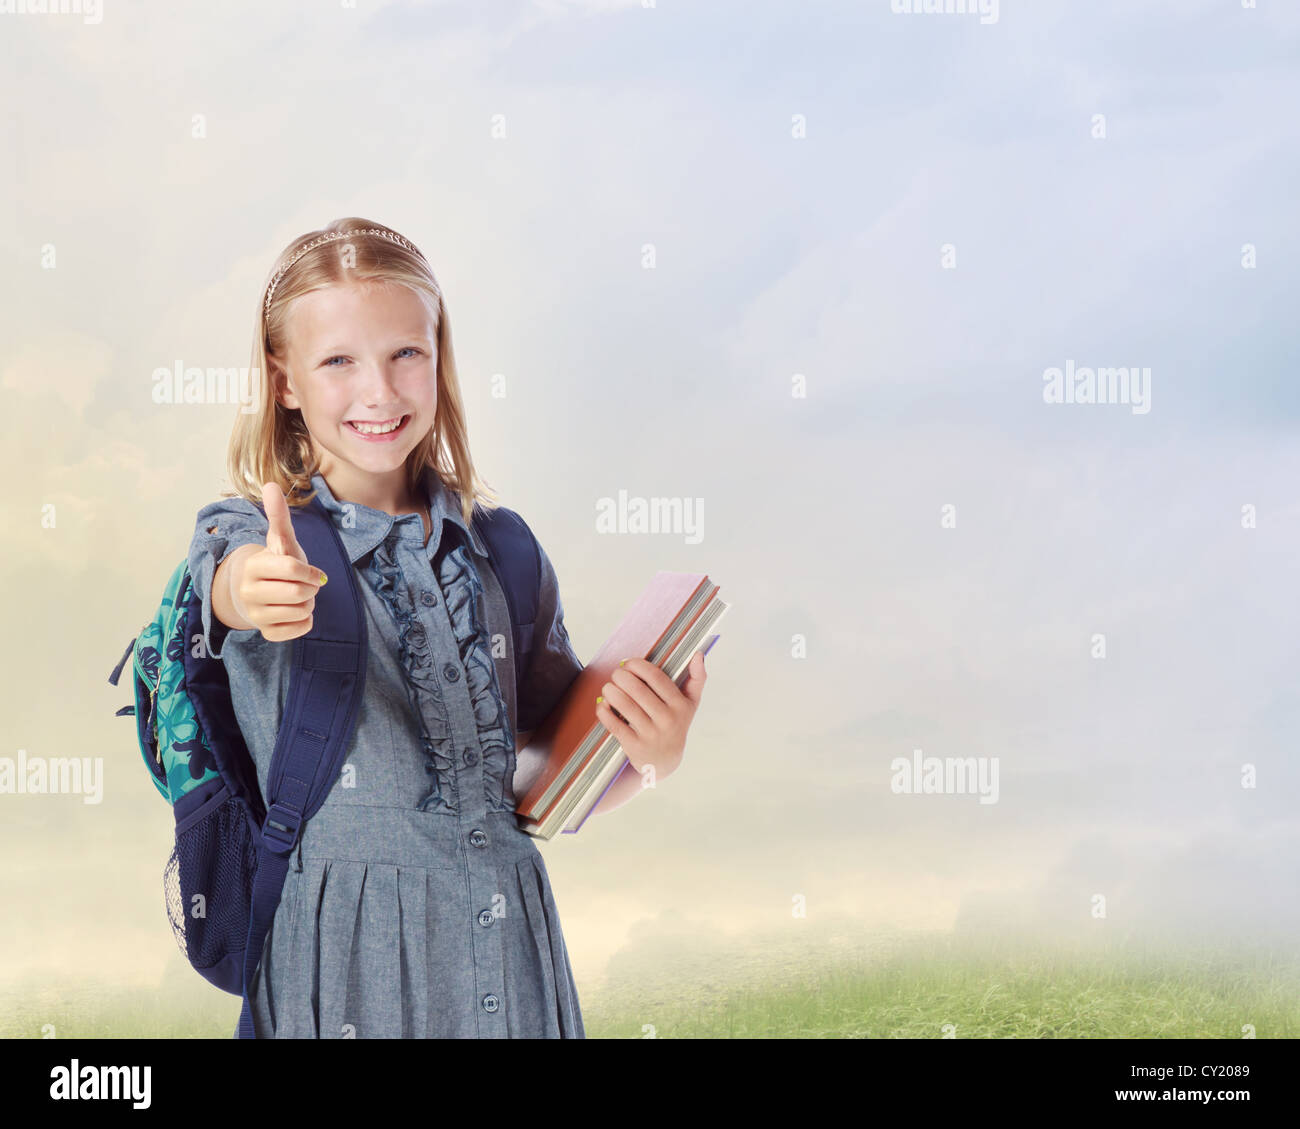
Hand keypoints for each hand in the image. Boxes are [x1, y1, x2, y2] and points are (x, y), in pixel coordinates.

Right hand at [230, 482, 325, 642]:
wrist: (259, 591)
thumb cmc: (276, 563)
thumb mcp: (280, 540)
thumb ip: (278, 515)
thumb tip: (270, 484)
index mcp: (253, 566)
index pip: (292, 568)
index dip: (310, 571)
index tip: (312, 572)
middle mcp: (248, 592)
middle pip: (299, 593)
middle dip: (311, 588)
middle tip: (304, 585)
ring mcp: (255, 615)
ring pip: (301, 611)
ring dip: (309, 604)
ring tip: (298, 597)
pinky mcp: (266, 633)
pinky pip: (299, 630)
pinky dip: (306, 621)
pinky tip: (296, 612)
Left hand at [594, 651, 707, 782]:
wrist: (665, 762)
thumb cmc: (675, 724)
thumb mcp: (690, 703)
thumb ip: (697, 677)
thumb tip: (698, 654)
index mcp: (680, 706)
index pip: (656, 677)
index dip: (638, 665)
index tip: (628, 663)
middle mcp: (667, 720)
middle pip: (637, 690)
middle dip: (620, 676)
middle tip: (616, 674)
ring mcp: (650, 734)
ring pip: (624, 705)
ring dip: (610, 691)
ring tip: (608, 687)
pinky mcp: (634, 746)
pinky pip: (614, 724)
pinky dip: (604, 710)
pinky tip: (604, 704)